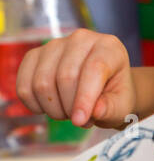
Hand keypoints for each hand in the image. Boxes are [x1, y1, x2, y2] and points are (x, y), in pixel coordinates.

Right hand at [16, 29, 135, 129]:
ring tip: (68, 112)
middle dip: (69, 107)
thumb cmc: (114, 95)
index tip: (80, 121)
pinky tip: (48, 107)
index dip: (85, 98)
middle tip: (80, 120)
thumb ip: (111, 108)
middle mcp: (81, 39)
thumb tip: (95, 110)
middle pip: (65, 76)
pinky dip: (33, 104)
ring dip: (52, 108)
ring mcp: (55, 45)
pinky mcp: (34, 56)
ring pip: (42, 82)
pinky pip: (24, 85)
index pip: (94, 68)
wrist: (101, 87)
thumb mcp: (121, 106)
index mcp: (109, 47)